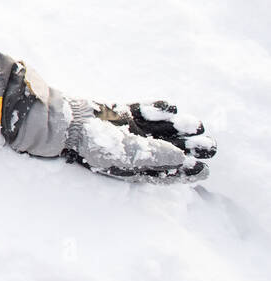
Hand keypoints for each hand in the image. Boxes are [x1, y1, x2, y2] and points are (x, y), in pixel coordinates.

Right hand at [63, 99, 215, 182]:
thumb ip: (157, 154)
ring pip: (159, 129)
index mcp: (133, 167)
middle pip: (167, 149)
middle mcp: (132, 150)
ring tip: (197, 124)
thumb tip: (182, 158)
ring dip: (178, 127)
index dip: (185, 173)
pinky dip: (158, 109)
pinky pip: (144, 110)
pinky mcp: (121, 113)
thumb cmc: (97, 143)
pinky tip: (171, 107)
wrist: (71, 121)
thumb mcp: (130, 154)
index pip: (164, 173)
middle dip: (189, 148)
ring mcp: (127, 130)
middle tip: (209, 146)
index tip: (204, 169)